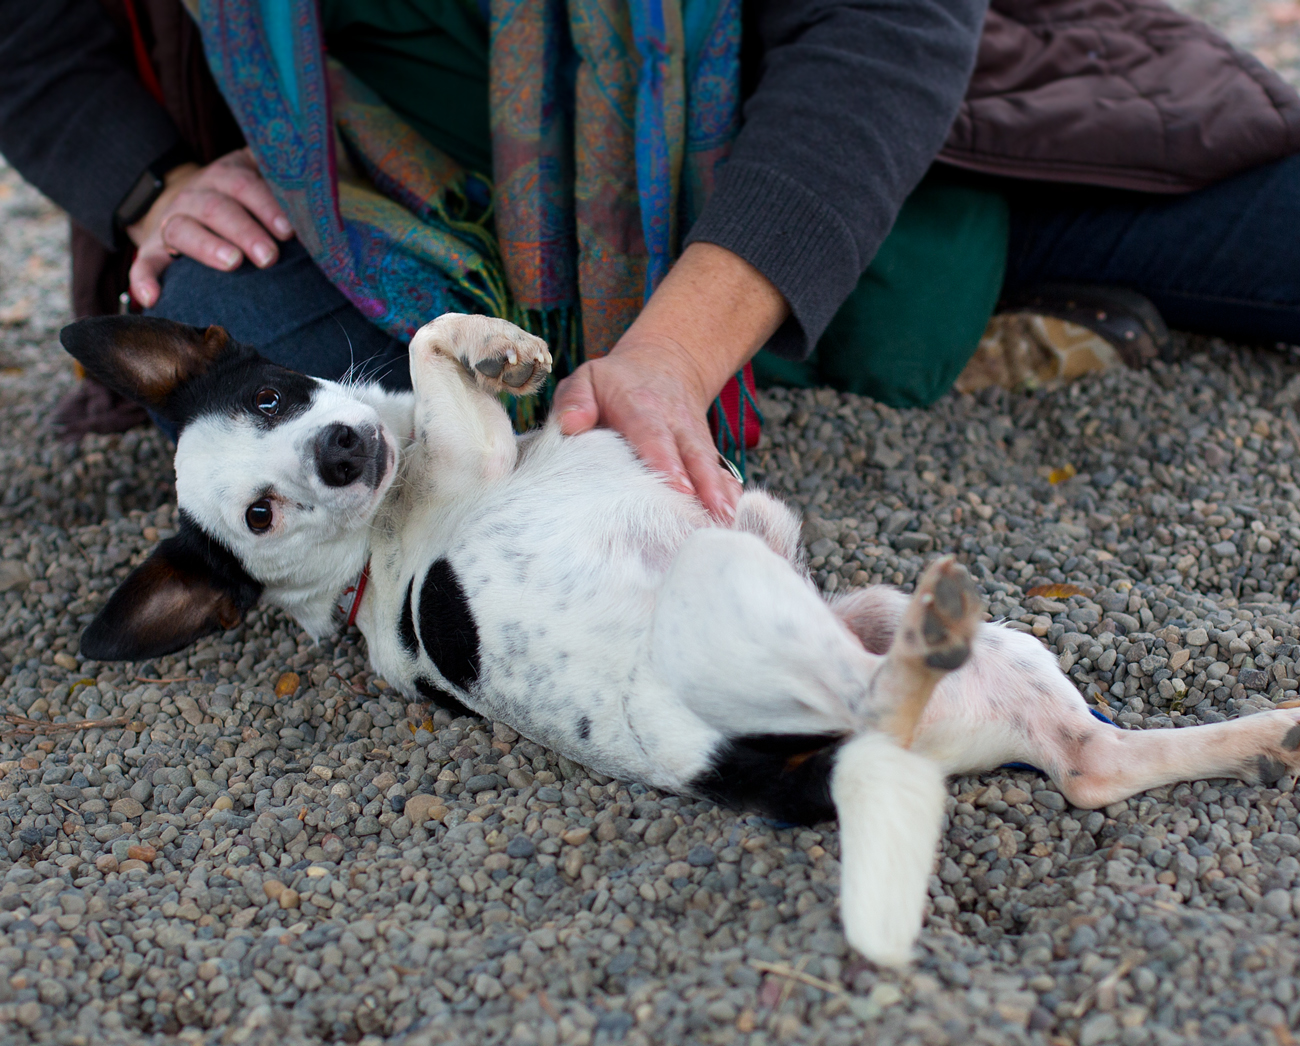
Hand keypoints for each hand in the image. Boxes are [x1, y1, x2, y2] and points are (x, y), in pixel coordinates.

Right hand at [126, 147, 294, 307]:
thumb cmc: (247, 201)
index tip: (288, 230)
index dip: (265, 205)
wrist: (193, 202)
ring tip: (232, 264)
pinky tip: (151, 299)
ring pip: (182, 229)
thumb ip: (284, 183)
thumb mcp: (262, 179)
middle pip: (216, 208)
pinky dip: (143, 279)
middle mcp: (197, 196)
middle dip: (244, 230)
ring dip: (207, 247)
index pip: (243, 185)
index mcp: (226, 178)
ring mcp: (173, 221)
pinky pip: (144, 262)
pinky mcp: (155, 248)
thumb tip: (321, 189)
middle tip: (269, 257)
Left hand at [554, 336, 740, 518]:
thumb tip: (571, 425)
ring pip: (710, 465)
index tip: (678, 486)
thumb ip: (574, 399)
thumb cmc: (615, 383)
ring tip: (728, 521)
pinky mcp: (705, 452)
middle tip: (715, 510)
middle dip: (704, 482)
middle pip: (692, 452)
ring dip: (721, 493)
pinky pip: (721, 471)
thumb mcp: (587, 377)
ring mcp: (694, 438)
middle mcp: (674, 422)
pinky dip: (729, 493)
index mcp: (640, 405)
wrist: (664, 364)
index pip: (652, 433)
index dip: (665, 459)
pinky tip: (735, 517)